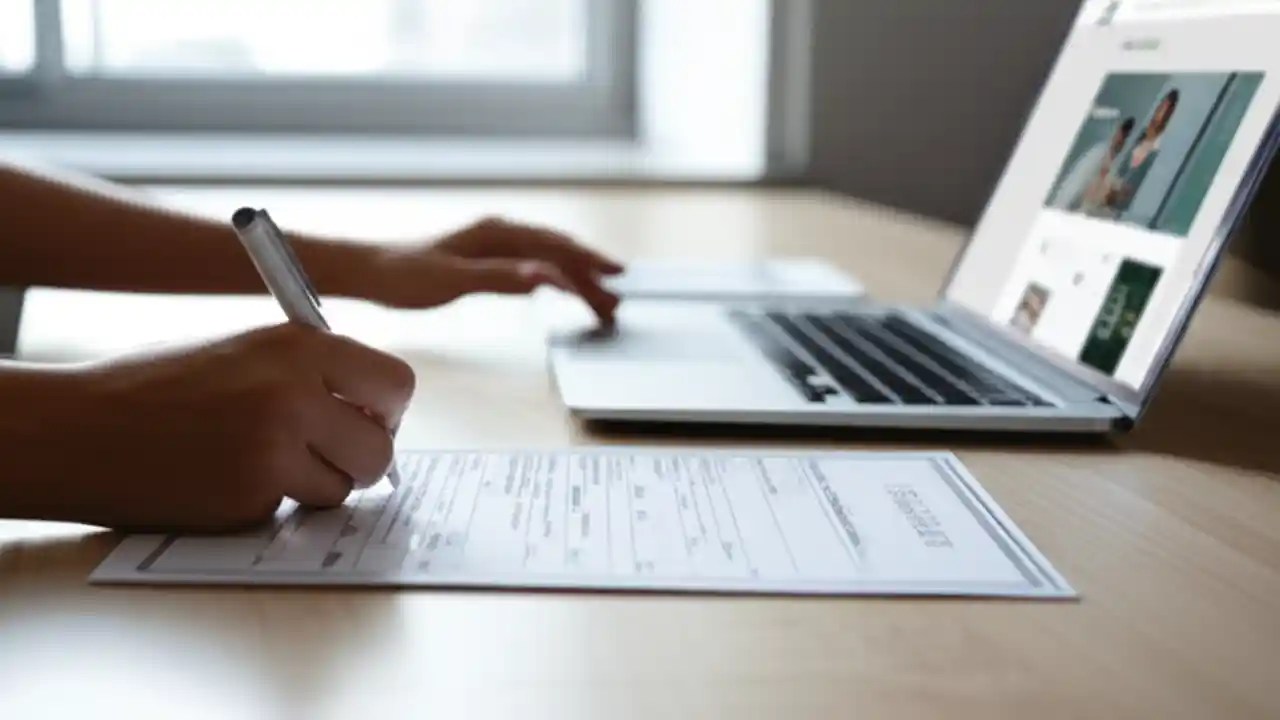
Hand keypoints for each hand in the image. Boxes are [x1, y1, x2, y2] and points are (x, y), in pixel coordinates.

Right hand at [25, 324, 414, 530]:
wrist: (81, 428)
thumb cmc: (163, 385)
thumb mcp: (248, 350)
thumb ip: (314, 373)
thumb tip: (379, 411)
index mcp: (299, 345)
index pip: (396, 383)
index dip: (386, 408)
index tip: (367, 417)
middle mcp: (295, 393)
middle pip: (383, 447)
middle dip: (364, 458)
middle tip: (331, 454)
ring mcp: (274, 449)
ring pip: (345, 487)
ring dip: (318, 484)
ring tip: (265, 461)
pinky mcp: (251, 496)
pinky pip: (294, 509)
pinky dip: (273, 502)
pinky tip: (227, 477)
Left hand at [344, 217, 624, 323]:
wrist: (369, 270)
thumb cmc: (405, 275)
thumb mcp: (455, 281)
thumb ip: (503, 279)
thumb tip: (548, 278)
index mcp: (499, 234)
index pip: (556, 249)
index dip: (589, 264)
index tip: (616, 281)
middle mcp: (501, 232)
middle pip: (558, 253)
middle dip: (590, 276)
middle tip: (616, 304)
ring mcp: (494, 243)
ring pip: (547, 258)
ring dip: (576, 278)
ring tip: (601, 300)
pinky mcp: (486, 256)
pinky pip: (533, 264)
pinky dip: (555, 276)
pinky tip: (561, 288)